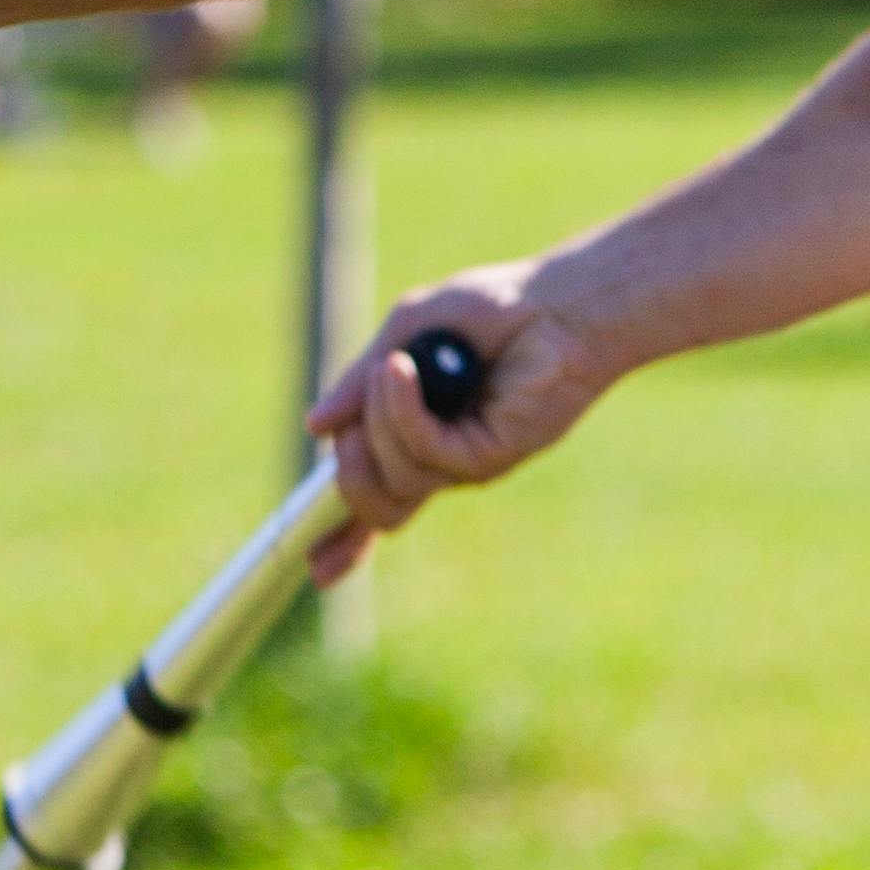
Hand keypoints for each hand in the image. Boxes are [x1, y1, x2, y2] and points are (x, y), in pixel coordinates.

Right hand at [303, 266, 618, 579]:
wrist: (556, 304)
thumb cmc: (487, 310)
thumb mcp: (406, 333)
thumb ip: (362, 380)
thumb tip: (314, 427)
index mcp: (414, 435)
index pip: (373, 496)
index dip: (340, 535)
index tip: (313, 564)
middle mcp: (438, 459)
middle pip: (376, 506)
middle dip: (348, 473)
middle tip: (350, 429)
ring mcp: (463, 463)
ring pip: (395, 479)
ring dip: (379, 418)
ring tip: (396, 365)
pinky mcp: (489, 457)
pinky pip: (426, 452)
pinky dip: (403, 412)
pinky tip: (403, 369)